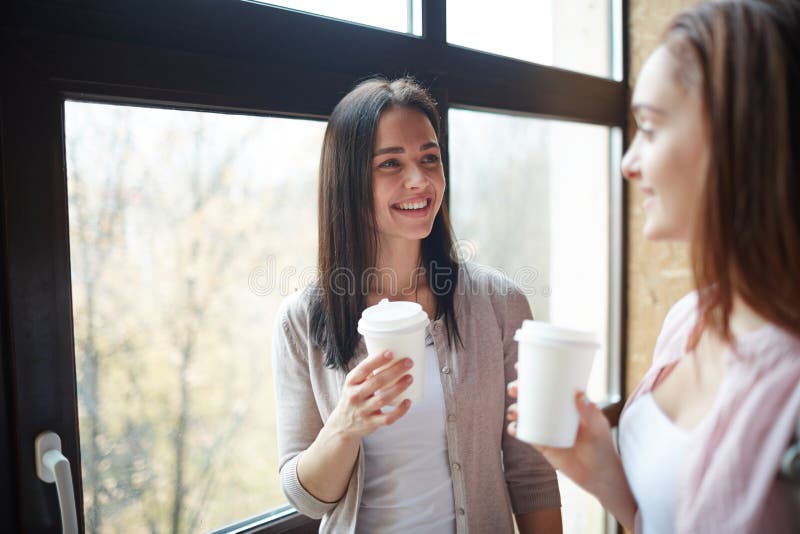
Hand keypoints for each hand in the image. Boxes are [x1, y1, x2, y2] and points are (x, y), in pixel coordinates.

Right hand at [326, 351, 413, 441]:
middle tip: (408, 362)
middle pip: (376, 382)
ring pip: (383, 399)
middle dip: (394, 371)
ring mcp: (363, 411)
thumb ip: (367, 372)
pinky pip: (387, 418)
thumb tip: (390, 353)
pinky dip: (399, 410)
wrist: (342, 426)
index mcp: (351, 382)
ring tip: (410, 378)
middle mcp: (355, 396)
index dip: (377, 360)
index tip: (391, 352)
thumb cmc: (353, 398)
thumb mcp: (353, 384)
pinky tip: (408, 402)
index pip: (363, 369)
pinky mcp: (371, 423)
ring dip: (399, 387)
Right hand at [506, 375, 637, 528]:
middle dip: (518, 390)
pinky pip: (525, 435)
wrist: (599, 475)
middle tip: (515, 390)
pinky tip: (514, 428)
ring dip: (514, 409)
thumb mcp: (598, 427)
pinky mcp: (541, 444)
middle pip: (530, 396)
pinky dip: (516, 430)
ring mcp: (546, 427)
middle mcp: (553, 412)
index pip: (547, 383)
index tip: (519, 366)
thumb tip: (579, 393)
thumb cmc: (602, 446)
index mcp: (565, 402)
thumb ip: (590, 412)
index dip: (531, 373)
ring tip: (515, 412)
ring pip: (524, 414)